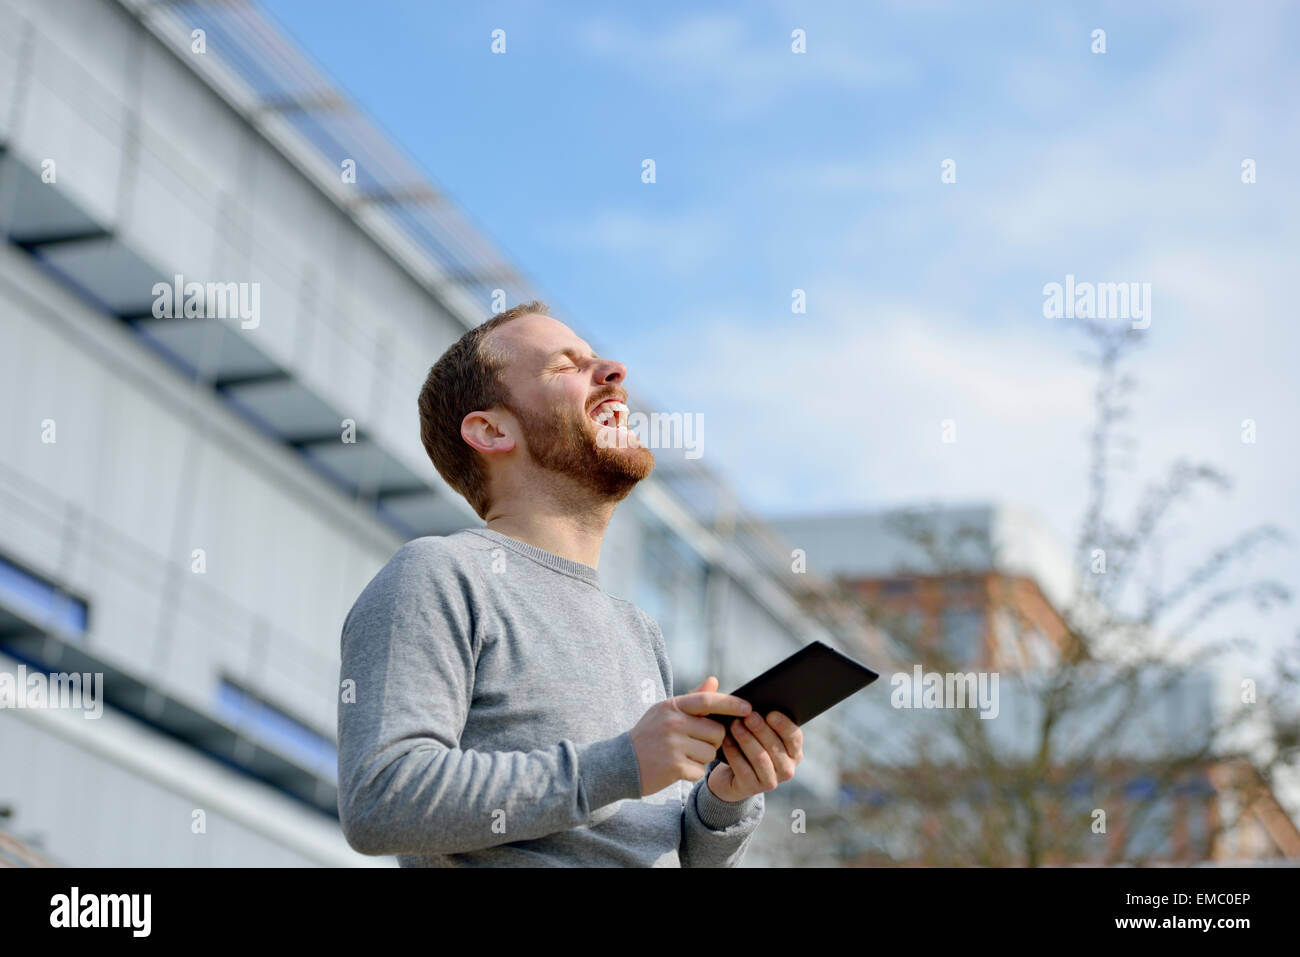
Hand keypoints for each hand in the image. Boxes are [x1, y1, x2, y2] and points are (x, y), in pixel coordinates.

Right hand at [628, 675, 751, 794]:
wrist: (619, 763)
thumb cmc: (648, 735)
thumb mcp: (665, 712)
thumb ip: (693, 698)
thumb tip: (714, 680)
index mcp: (672, 706)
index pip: (708, 701)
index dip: (731, 704)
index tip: (748, 708)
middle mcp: (673, 723)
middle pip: (716, 732)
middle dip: (712, 741)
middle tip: (695, 744)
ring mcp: (673, 745)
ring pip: (710, 753)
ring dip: (701, 758)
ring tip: (682, 756)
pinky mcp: (673, 767)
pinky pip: (699, 771)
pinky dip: (692, 772)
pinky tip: (676, 768)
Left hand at [702, 677, 802, 802]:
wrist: (731, 775)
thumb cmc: (744, 743)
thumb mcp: (750, 726)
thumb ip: (744, 706)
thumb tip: (714, 680)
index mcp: (793, 749)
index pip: (795, 737)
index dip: (784, 725)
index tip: (771, 712)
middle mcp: (787, 767)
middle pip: (777, 747)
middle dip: (762, 730)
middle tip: (748, 716)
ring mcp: (772, 780)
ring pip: (762, 759)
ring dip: (748, 740)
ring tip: (735, 726)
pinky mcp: (753, 788)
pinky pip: (745, 770)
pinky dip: (735, 754)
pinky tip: (725, 742)